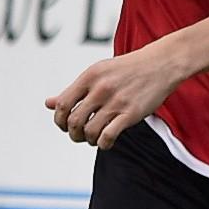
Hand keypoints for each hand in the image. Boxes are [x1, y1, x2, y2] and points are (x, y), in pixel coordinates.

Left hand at [47, 41, 189, 148]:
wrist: (161, 64)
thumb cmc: (126, 70)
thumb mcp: (97, 73)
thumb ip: (73, 90)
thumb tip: (48, 103)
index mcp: (89, 77)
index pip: (62, 105)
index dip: (59, 120)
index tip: (65, 125)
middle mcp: (100, 89)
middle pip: (73, 122)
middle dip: (73, 134)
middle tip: (79, 135)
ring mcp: (116, 102)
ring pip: (89, 131)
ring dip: (88, 140)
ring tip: (94, 137)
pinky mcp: (131, 114)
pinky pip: (108, 136)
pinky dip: (103, 144)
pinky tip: (106, 141)